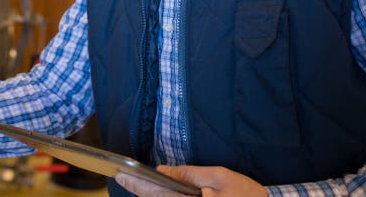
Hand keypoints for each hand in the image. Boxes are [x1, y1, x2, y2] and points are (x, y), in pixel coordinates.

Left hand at [115, 165, 267, 196]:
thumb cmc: (245, 193)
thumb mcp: (218, 177)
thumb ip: (188, 174)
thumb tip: (162, 171)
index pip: (157, 195)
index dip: (137, 185)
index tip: (120, 175)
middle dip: (140, 190)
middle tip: (122, 177)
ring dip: (151, 195)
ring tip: (134, 182)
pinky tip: (155, 191)